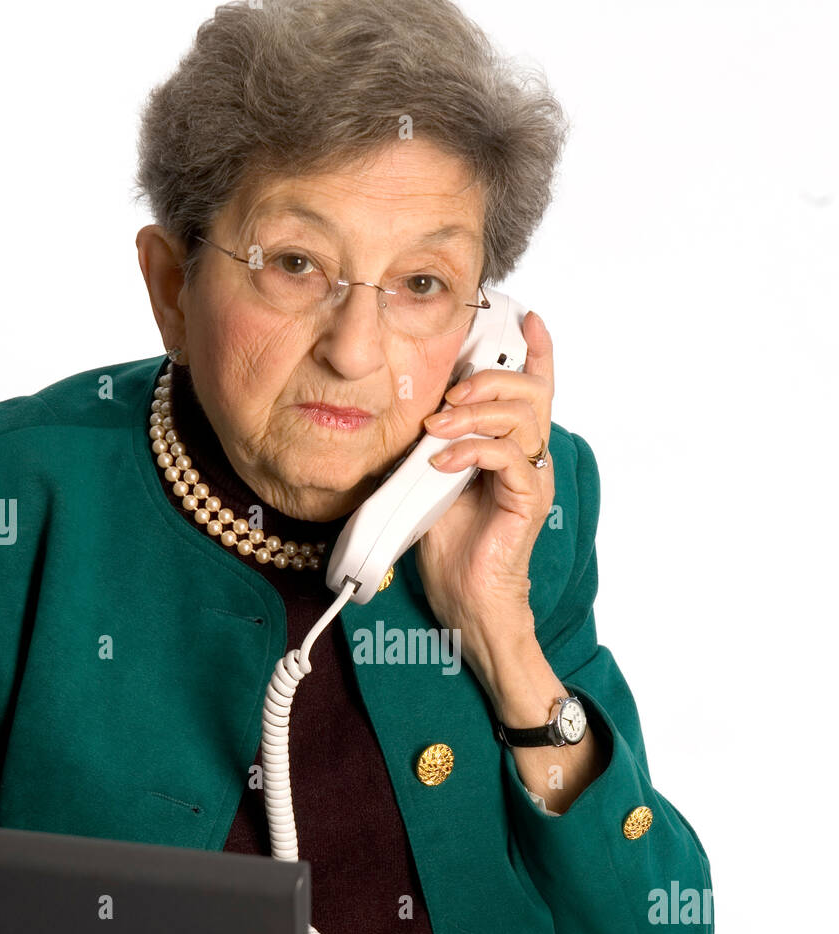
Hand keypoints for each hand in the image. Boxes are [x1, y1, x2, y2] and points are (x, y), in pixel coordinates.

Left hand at [415, 309, 555, 667]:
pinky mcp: (527, 501)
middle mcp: (532, 456)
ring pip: (522, 417)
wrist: (464, 597)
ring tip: (435, 429)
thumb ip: (437, 440)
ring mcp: (533, 478)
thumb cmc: (449, 542)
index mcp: (513, 444)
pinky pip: (508, 457)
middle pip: (532, 391)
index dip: (537, 350)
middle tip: (449, 393)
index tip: (526, 315)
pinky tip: (440, 461)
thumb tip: (416, 407)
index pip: (536, 387)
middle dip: (488, 379)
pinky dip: (471, 450)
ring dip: (474, 413)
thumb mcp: (433, 476)